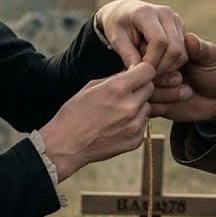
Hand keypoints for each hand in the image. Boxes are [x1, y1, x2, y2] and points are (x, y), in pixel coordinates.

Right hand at [40, 62, 155, 181]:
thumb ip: (114, 79)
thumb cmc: (73, 114)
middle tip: (125, 93)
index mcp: (117, 89)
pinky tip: (116, 126)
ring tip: (117, 112)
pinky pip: (143, 124)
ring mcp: (134, 125)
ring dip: (137, 106)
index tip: (136, 73)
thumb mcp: (90, 87)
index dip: (142, 70)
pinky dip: (133, 123)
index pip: (148, 71)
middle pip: (150, 88)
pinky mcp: (135, 140)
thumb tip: (131, 74)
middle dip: (140, 87)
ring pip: (147, 107)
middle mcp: (130, 106)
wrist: (66, 146)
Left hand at [95, 0, 187, 75]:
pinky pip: (183, 54)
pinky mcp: (181, 29)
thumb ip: (128, 56)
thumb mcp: (116, 40)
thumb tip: (141, 75)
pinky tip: (156, 64)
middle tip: (146, 75)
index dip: (152, 61)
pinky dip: (172, 64)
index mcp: (146, 12)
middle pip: (174, 49)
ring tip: (149, 68)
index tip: (140, 71)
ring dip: (167, 68)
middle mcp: (166, 13)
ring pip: (181, 54)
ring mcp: (176, 20)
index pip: (159, 41)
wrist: (124, 12)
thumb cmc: (117, 25)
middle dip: (161, 68)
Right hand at [149, 33, 215, 125]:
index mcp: (164, 48)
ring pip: (142, 88)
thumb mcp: (211, 56)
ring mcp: (153, 85)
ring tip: (186, 90)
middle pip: (141, 70)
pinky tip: (183, 97)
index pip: (148, 48)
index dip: (161, 56)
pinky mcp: (154, 104)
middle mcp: (155, 65)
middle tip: (181, 78)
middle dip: (160, 75)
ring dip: (163, 90)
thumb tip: (189, 37)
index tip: (182, 63)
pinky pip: (147, 105)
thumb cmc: (215, 70)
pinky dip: (164, 102)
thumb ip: (200, 48)